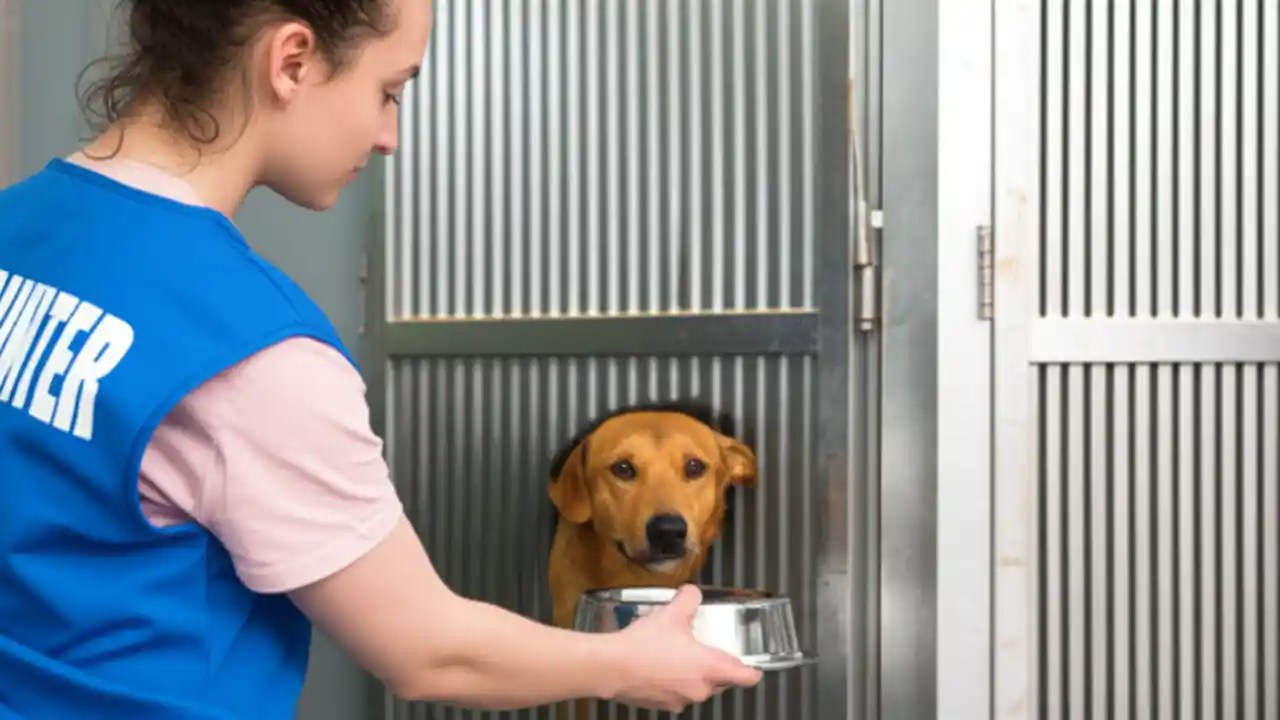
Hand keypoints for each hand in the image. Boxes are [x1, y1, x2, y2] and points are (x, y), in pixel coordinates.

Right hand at [605, 584, 763, 711]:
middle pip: (720, 683)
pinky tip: (656, 666)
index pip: (745, 677)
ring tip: (676, 656)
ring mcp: (680, 701)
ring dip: (691, 676)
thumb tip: (692, 592)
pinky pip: (674, 694)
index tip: (754, 668)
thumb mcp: (671, 614)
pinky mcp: (661, 706)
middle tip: (705, 651)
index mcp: (710, 668)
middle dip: (715, 669)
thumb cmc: (646, 643)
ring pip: (695, 689)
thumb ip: (688, 599)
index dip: (752, 671)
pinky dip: (671, 682)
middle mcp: (699, 690)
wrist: (611, 667)